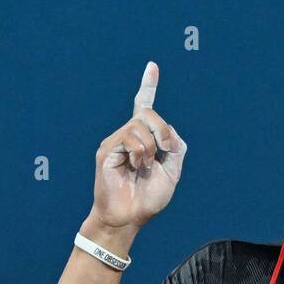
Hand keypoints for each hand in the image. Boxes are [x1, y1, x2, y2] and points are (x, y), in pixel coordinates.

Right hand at [89, 62, 187, 228]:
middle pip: (148, 113)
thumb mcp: (172, 174)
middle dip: (162, 130)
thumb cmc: (148, 199)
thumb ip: (176, 150)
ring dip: (150, 148)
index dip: (148, 86)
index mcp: (143, 140)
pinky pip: (128, 138)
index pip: (144, 106)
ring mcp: (116, 142)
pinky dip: (139, 153)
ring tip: (145, 167)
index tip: (152, 67)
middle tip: (165, 149)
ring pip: (139, 126)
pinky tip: (136, 167)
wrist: (130, 217)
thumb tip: (170, 132)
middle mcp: (127, 136)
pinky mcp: (106, 150)